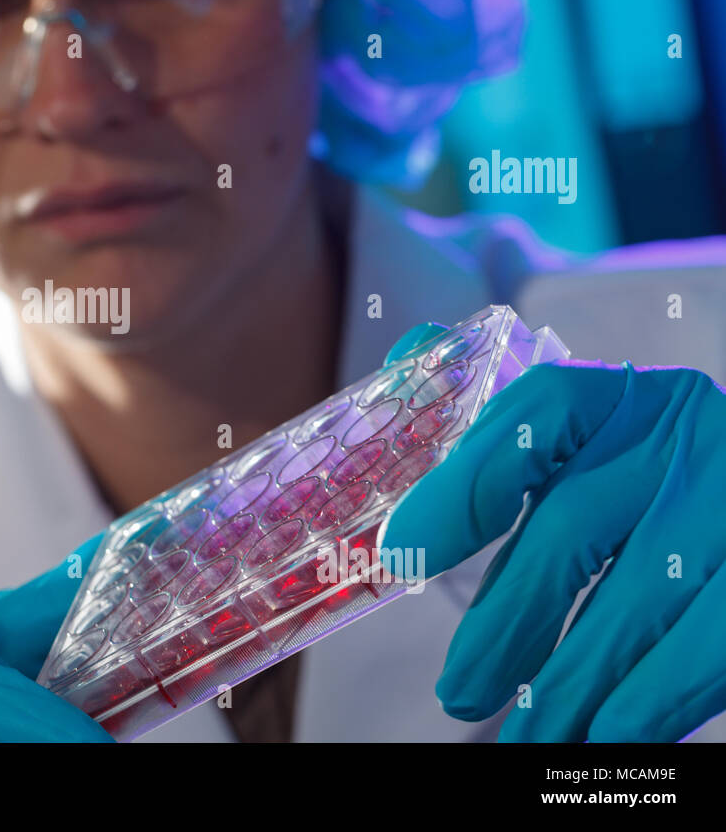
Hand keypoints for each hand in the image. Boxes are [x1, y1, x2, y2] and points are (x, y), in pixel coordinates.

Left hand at [377, 322, 725, 740]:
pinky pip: (709, 645)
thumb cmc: (645, 473)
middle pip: (576, 523)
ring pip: (642, 597)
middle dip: (507, 618)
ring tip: (526, 738)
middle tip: (459, 690)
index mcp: (619, 392)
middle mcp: (683, 434)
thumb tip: (407, 359)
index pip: (537, 409)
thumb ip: (495, 407)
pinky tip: (607, 739)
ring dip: (574, 682)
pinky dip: (653, 701)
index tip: (403, 555)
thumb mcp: (586, 430)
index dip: (465, 479)